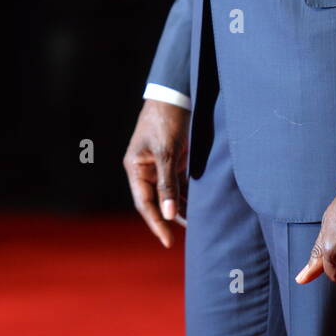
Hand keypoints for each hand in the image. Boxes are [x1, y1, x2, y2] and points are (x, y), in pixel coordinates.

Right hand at [124, 99, 188, 248]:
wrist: (175, 93)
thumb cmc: (165, 120)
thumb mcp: (167, 152)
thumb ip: (168, 184)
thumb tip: (169, 214)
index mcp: (136, 168)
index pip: (145, 203)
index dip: (156, 224)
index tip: (168, 241)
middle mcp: (145, 169)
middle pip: (156, 202)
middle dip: (170, 219)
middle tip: (185, 240)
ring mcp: (158, 165)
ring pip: (169, 194)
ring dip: (182, 209)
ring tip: (198, 227)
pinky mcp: (172, 160)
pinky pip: (178, 184)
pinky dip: (187, 195)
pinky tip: (199, 208)